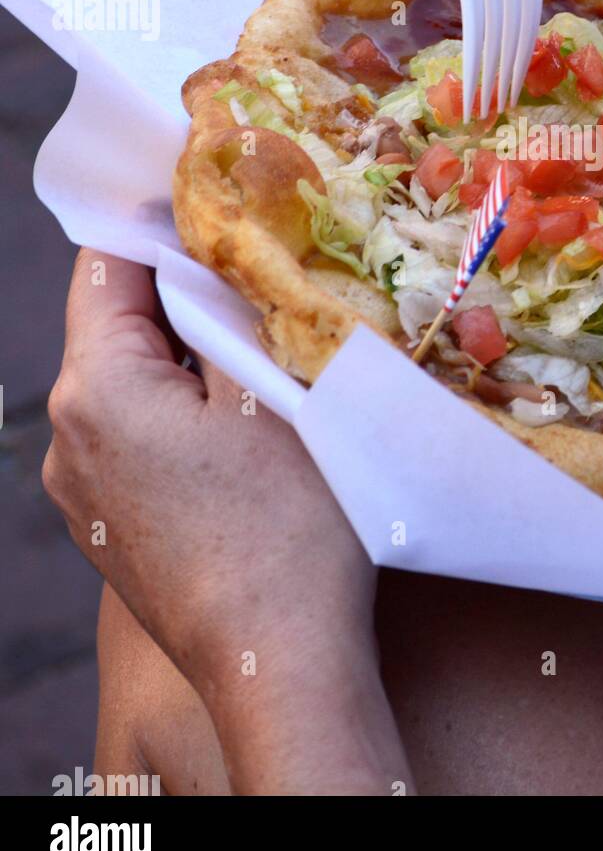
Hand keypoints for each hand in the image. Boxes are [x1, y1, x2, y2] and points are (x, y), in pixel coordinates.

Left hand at [44, 249, 410, 792]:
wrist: (279, 660)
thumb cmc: (287, 524)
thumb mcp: (269, 391)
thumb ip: (226, 307)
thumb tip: (211, 242)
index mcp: (94, 388)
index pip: (108, 262)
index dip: (162, 218)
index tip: (218, 191)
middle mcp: (67, 435)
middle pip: (119, 322)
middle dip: (187, 292)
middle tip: (265, 273)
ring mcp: (83, 490)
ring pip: (131, 381)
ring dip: (188, 355)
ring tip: (264, 352)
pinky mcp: (111, 526)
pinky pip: (138, 436)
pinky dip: (181, 411)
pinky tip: (244, 426)